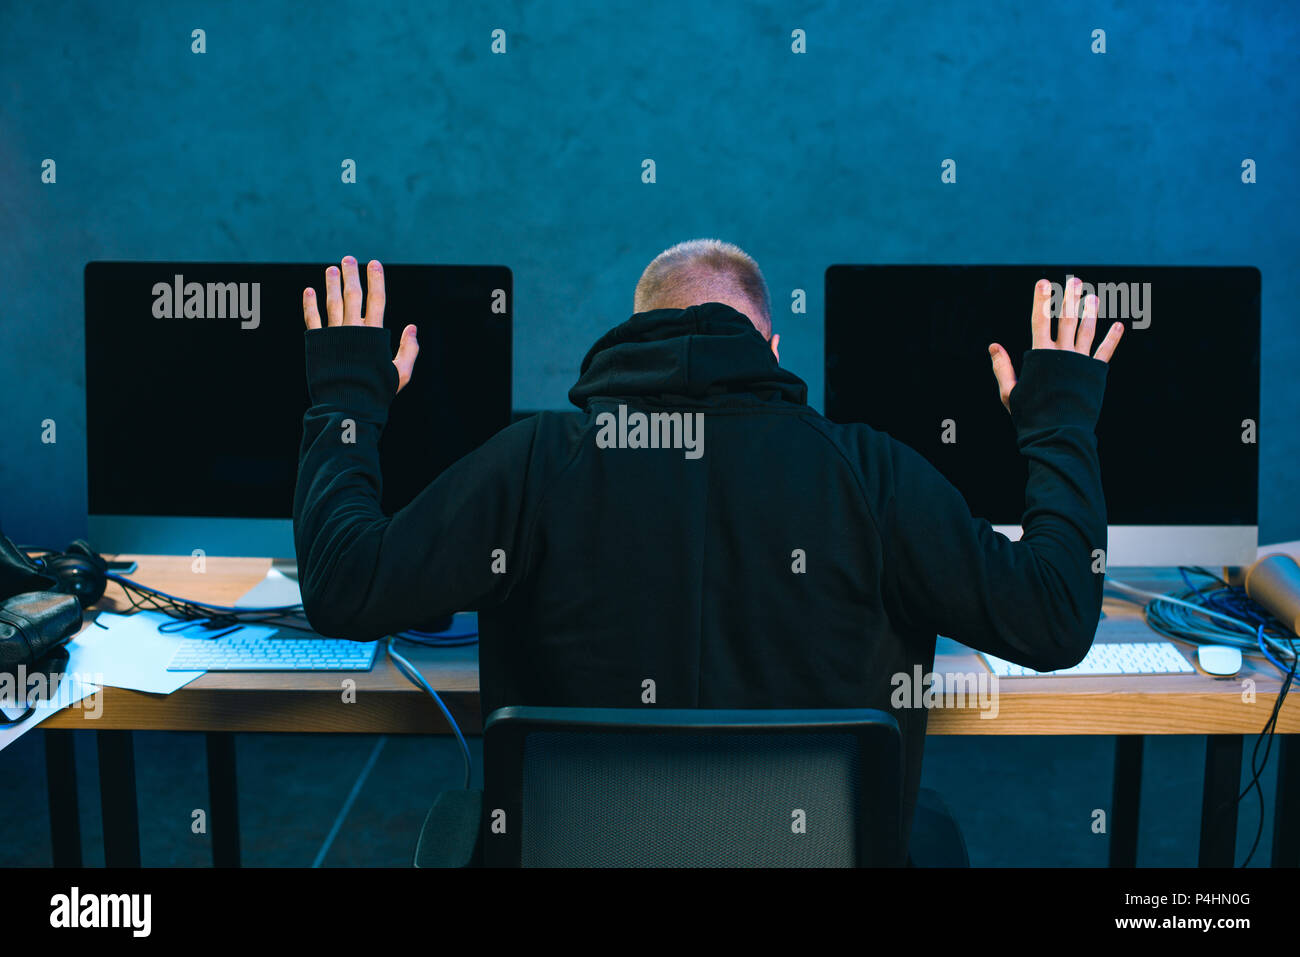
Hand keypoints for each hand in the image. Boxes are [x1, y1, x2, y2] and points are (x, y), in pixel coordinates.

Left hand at [303, 256, 419, 392]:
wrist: (346, 406)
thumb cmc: (376, 393)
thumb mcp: (400, 374)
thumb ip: (409, 350)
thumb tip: (412, 327)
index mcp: (374, 336)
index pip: (377, 301)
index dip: (376, 281)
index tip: (374, 264)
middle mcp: (353, 331)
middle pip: (353, 296)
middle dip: (352, 276)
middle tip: (349, 259)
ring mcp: (334, 335)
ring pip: (333, 304)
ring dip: (332, 285)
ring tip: (331, 269)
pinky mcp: (317, 344)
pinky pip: (313, 319)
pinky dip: (310, 305)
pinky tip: (309, 291)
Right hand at [988, 276, 1122, 412]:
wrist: (1058, 433)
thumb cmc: (1030, 415)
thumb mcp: (1009, 392)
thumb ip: (1002, 367)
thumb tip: (993, 345)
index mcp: (1040, 357)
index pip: (1039, 321)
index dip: (1040, 301)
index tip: (1043, 282)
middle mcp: (1062, 354)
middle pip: (1066, 319)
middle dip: (1069, 298)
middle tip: (1073, 279)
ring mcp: (1080, 362)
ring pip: (1086, 330)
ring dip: (1090, 312)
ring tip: (1093, 296)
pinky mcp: (1095, 373)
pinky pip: (1105, 352)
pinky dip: (1113, 338)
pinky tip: (1119, 325)